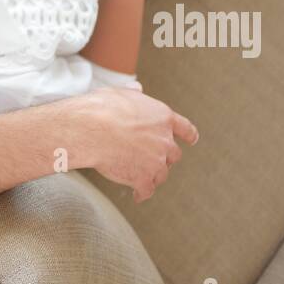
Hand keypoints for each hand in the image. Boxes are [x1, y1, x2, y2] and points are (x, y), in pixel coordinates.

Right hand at [80, 86, 198, 202]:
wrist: (91, 129)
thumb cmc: (103, 108)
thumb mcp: (121, 93)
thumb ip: (134, 94)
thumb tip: (137, 88)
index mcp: (163, 117)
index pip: (185, 128)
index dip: (189, 135)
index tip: (192, 140)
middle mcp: (164, 140)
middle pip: (173, 155)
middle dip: (164, 157)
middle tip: (149, 158)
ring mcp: (156, 162)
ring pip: (161, 174)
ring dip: (152, 175)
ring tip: (139, 176)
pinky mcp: (143, 179)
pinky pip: (147, 190)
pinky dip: (142, 193)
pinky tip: (137, 195)